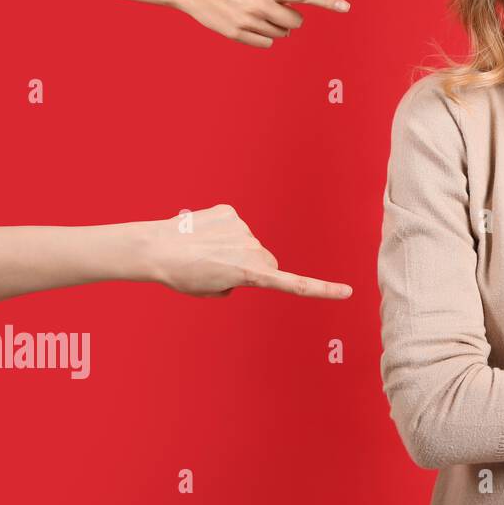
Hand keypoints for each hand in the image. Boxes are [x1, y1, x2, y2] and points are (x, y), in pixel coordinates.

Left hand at [142, 204, 351, 298]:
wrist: (156, 248)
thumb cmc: (181, 274)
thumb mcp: (212, 290)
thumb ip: (236, 282)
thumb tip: (241, 266)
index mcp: (251, 274)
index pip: (293, 284)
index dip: (322, 290)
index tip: (347, 293)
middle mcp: (253, 249)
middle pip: (267, 262)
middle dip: (252, 268)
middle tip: (220, 272)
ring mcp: (243, 228)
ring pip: (248, 243)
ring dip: (233, 249)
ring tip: (204, 253)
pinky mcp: (230, 212)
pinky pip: (235, 225)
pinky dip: (223, 230)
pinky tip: (203, 235)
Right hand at [166, 0, 349, 47]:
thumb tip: (292, 19)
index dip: (327, 0)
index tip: (346, 7)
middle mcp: (260, 4)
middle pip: (295, 23)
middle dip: (290, 19)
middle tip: (275, 10)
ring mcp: (248, 21)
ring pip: (280, 35)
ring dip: (275, 27)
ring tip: (254, 13)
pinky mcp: (236, 34)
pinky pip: (265, 44)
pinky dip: (263, 38)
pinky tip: (247, 25)